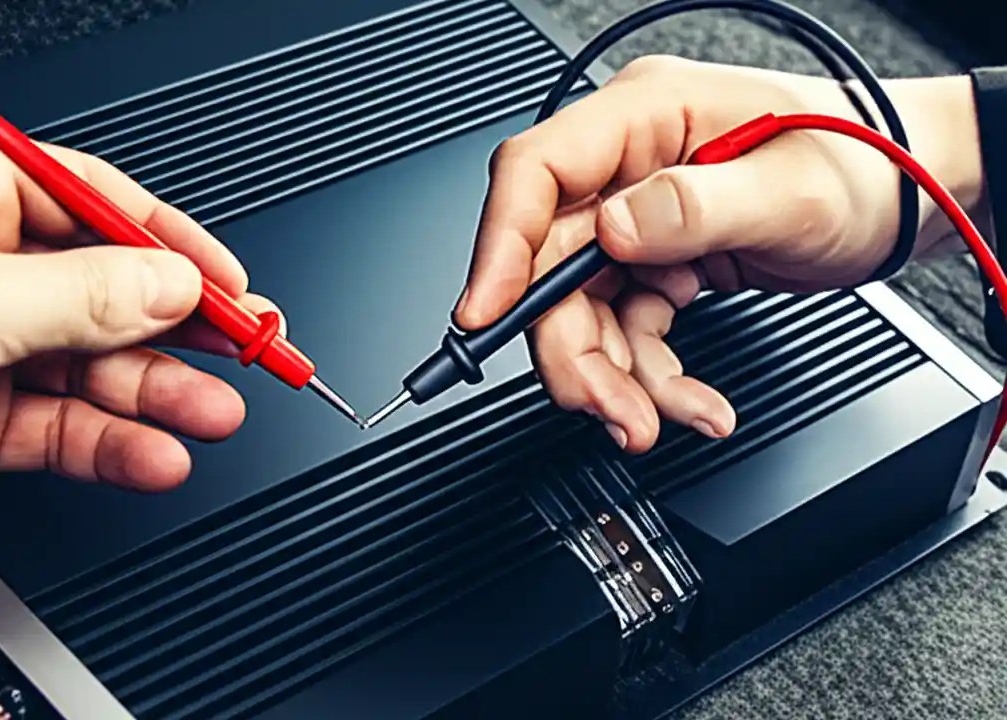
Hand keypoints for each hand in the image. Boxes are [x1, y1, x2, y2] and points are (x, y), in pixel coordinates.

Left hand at [0, 126, 273, 609]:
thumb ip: (85, 297)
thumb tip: (172, 282)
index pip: (89, 198)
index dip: (168, 240)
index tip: (229, 280)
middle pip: (100, 285)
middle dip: (174, 325)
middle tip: (247, 352)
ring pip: (89, 362)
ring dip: (155, 392)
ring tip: (212, 412)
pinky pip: (61, 424)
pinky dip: (111, 441)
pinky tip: (153, 454)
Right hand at [455, 56, 983, 452]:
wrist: (912, 201)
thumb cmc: (865, 165)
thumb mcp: (786, 189)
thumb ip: (693, 207)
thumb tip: (612, 230)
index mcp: (645, 116)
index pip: (537, 173)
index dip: (498, 244)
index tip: (484, 313)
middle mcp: (628, 166)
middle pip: (551, 262)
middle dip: (574, 347)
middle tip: (606, 407)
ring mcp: (639, 217)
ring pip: (583, 310)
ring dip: (615, 376)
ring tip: (656, 420)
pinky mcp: (657, 260)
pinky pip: (627, 328)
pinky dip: (650, 374)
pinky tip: (689, 401)